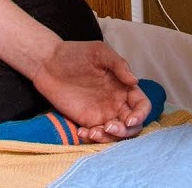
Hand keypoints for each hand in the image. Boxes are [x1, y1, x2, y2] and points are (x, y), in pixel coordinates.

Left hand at [30, 40, 150, 143]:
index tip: (130, 120)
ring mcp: (102, 113)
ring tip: (92, 133)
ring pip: (116, 134)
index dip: (141, 115)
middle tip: (109, 127)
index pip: (142, 105)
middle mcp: (116, 102)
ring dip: (109, 138)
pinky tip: (82, 132)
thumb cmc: (76, 53)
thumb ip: (119, 65)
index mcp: (124, 87)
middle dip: (125, 132)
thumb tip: (135, 81)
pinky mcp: (87, 120)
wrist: (48, 63)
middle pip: (133, 125)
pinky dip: (93, 139)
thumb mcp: (99, 52)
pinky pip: (97, 135)